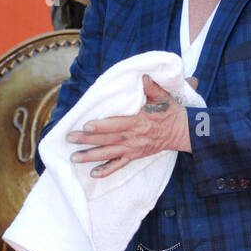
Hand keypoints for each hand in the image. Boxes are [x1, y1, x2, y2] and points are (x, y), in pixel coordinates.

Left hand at [67, 75, 191, 178]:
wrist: (181, 132)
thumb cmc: (170, 113)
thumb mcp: (163, 98)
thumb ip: (152, 88)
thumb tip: (143, 77)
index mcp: (138, 122)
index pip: (116, 125)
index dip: (101, 126)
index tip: (86, 126)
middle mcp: (133, 138)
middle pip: (107, 139)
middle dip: (87, 140)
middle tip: (69, 138)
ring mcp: (132, 149)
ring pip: (108, 154)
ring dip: (90, 157)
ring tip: (74, 158)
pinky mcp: (134, 156)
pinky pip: (118, 165)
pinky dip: (106, 170)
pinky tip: (93, 173)